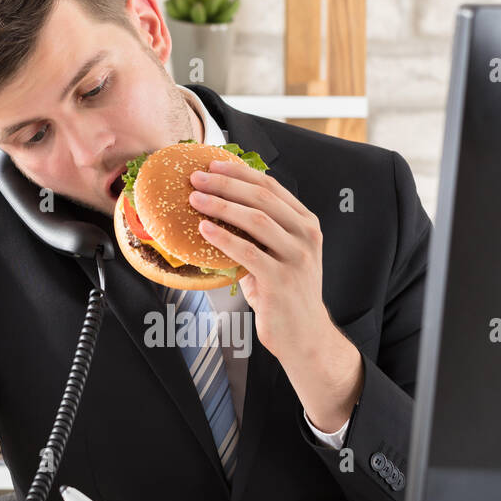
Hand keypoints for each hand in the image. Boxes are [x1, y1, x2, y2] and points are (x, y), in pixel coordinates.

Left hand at [188, 157, 332, 362]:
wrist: (303, 335)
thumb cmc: (285, 294)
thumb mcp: (277, 255)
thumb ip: (258, 233)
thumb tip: (218, 209)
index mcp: (306, 223)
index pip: (272, 187)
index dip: (240, 172)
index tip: (213, 165)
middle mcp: (306, 236)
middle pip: (262, 197)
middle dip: (225, 184)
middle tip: (196, 178)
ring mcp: (297, 257)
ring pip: (257, 219)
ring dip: (221, 206)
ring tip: (195, 199)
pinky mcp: (282, 279)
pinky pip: (248, 252)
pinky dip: (224, 238)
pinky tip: (205, 230)